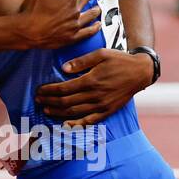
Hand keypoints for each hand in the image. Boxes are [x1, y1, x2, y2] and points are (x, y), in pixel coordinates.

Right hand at [14, 0, 101, 49]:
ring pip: (91, 14)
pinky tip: (98, 25)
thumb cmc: (33, 8)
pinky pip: (88, 32)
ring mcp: (75, 24)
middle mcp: (75, 9)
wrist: (29, 31)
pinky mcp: (73, 36)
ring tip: (99, 6)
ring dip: (96, 9)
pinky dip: (94, 28)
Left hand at [36, 48, 153, 126]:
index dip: (49, 90)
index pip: (64, 88)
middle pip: (66, 102)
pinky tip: (66, 124)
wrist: (140, 72)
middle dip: (50, 101)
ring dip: (58, 112)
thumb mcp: (101, 54)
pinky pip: (89, 121)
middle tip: (38, 100)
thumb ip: (81, 61)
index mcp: (91, 80)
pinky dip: (76, 124)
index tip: (39, 90)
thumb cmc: (120, 60)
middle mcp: (95, 95)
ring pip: (74, 112)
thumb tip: (63, 69)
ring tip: (47, 110)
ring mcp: (101, 105)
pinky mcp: (107, 111)